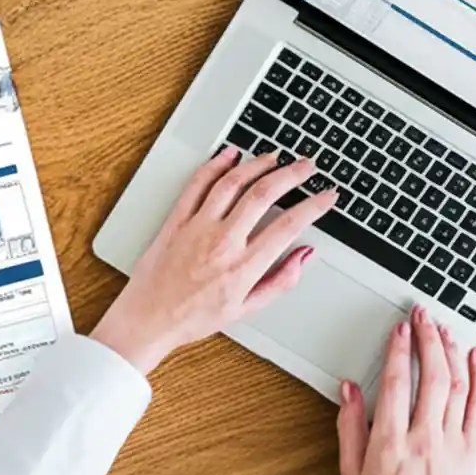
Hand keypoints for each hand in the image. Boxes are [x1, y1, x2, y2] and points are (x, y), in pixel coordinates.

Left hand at [92, 146, 335, 371]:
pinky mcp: (176, 220)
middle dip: (292, 174)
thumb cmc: (193, 317)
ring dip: (258, 164)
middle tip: (306, 166)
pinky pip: (197, 184)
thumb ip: (280, 281)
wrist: (148, 319)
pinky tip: (230, 155)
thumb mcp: (246, 309)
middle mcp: (222, 242)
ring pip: (233, 182)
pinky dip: (215, 164)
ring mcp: (197, 228)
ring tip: (274, 157)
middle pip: (264, 194)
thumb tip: (304, 255)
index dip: (314, 206)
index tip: (327, 195)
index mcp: (243, 267)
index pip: (289, 226)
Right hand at [337, 305, 475, 474]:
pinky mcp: (470, 452)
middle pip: (431, 375)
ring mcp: (452, 444)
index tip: (398, 329)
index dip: (398, 349)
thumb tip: (348, 389)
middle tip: (422, 314)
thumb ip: (349, 426)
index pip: (397, 382)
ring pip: (457, 385)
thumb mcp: (350, 472)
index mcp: (390, 442)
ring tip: (443, 328)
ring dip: (451, 350)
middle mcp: (425, 439)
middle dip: (427, 338)